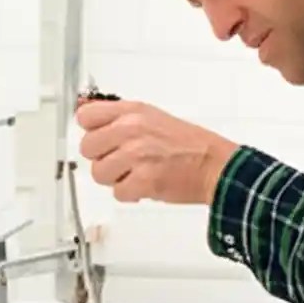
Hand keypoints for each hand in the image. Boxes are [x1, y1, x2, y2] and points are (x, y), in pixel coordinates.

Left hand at [76, 100, 239, 204]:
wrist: (218, 167)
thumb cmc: (191, 146)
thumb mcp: (153, 118)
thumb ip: (119, 117)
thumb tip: (85, 108)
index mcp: (133, 112)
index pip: (86, 116)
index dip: (92, 130)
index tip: (104, 139)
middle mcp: (132, 130)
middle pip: (88, 148)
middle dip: (103, 158)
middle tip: (124, 161)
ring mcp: (137, 155)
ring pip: (99, 173)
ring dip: (116, 179)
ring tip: (138, 174)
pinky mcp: (143, 180)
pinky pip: (118, 193)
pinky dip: (132, 194)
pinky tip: (147, 185)